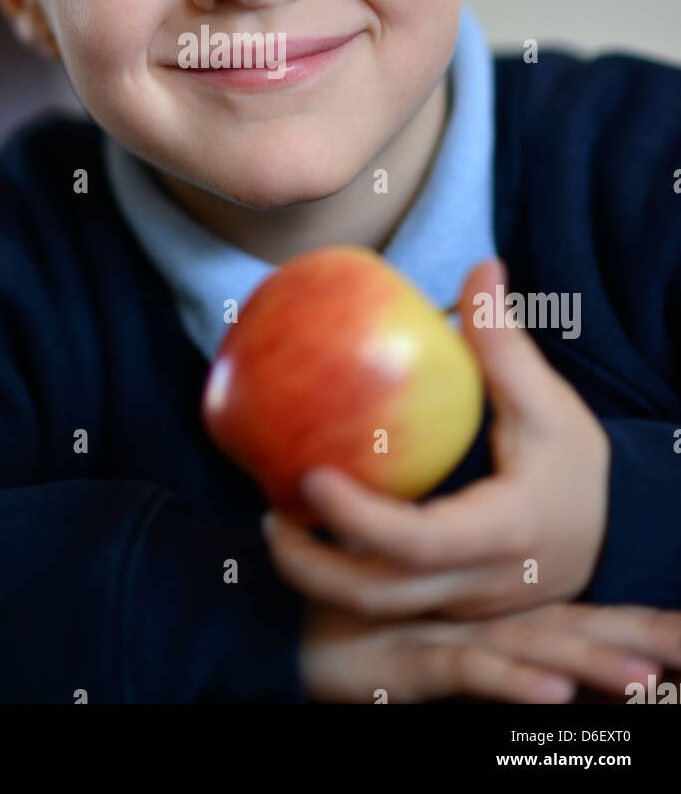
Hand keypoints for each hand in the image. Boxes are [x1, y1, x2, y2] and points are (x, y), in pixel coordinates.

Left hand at [263, 257, 611, 620]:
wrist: (610, 533)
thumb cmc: (573, 466)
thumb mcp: (550, 406)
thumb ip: (506, 346)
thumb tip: (482, 269)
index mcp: (501, 533)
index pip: (417, 543)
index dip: (358, 518)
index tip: (311, 474)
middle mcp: (474, 582)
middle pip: (378, 596)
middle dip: (312, 565)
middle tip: (268, 512)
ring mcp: (458, 604)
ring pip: (374, 610)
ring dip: (316, 575)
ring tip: (276, 525)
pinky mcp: (446, 606)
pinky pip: (385, 600)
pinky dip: (341, 571)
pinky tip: (309, 530)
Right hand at [299, 596, 680, 703]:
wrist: (286, 629)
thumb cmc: (357, 632)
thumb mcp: (431, 638)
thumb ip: (476, 625)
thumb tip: (536, 640)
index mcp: (492, 618)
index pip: (578, 619)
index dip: (633, 624)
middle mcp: (480, 625)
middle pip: (574, 631)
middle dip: (638, 640)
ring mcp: (449, 639)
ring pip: (533, 649)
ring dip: (591, 664)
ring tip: (645, 681)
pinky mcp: (413, 662)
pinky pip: (469, 671)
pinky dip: (510, 680)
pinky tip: (552, 690)